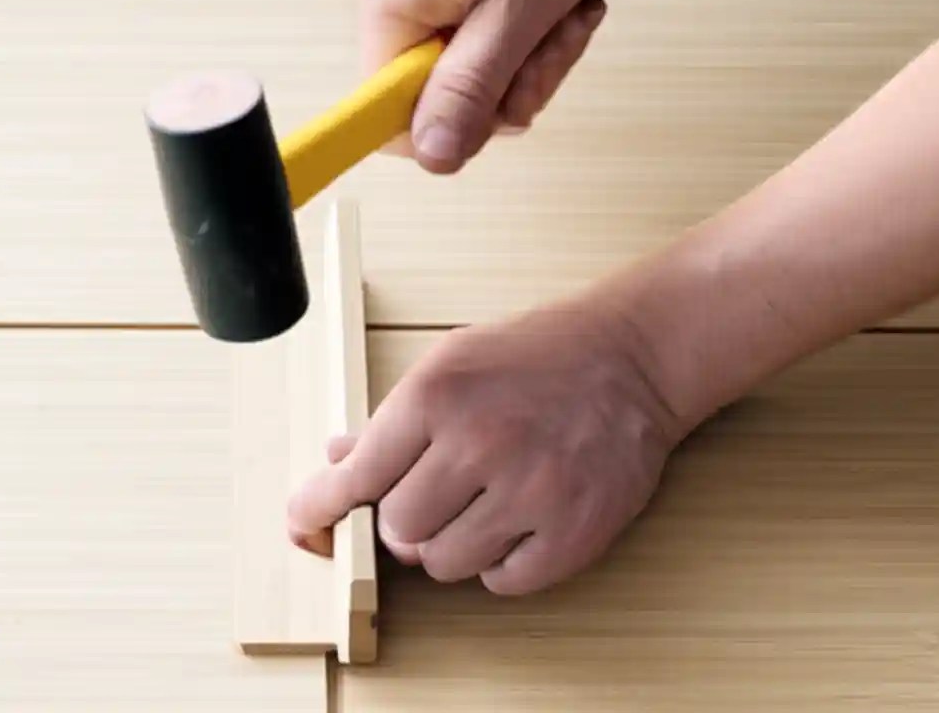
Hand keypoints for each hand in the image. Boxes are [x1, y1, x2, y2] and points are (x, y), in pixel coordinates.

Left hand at [287, 297, 684, 595]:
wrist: (633, 357)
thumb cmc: (535, 357)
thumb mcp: (450, 363)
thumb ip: (392, 418)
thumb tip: (338, 460)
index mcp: (437, 397)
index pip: (357, 477)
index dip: (322, 508)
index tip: (305, 524)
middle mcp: (481, 444)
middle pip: (398, 531)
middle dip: (404, 522)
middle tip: (432, 496)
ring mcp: (532, 491)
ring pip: (443, 564)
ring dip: (450, 545)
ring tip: (481, 504)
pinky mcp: (574, 531)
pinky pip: (502, 582)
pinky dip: (500, 563)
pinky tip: (516, 521)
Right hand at [363, 0, 607, 173]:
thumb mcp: (513, 9)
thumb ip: (472, 83)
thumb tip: (434, 158)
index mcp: (395, 13)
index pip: (387, 115)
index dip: (444, 126)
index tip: (493, 104)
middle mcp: (411, 16)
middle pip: (450, 102)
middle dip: (514, 86)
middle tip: (546, 43)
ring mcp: (444, 11)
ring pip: (490, 81)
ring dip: (543, 58)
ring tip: (567, 12)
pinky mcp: (476, 5)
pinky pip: (507, 51)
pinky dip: (547, 34)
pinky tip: (568, 6)